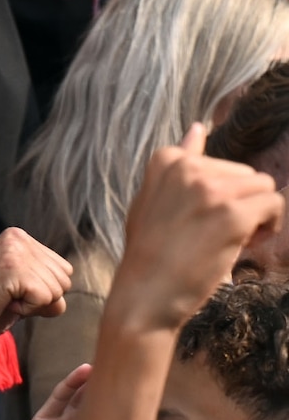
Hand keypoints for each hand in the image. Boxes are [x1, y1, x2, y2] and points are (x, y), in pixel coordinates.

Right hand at [106, 124, 284, 333]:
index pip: (220, 164)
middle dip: (242, 203)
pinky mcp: (232, 213)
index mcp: (167, 160)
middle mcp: (189, 167)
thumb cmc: (150, 252)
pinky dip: (269, 227)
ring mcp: (210, 189)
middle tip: (217, 234)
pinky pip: (274, 205)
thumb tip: (199, 126)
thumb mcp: (153, 199)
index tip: (201, 219)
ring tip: (233, 239)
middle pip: (246, 174)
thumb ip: (179, 164)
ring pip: (264, 187)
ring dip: (258, 215)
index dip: (220, 195)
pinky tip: (245, 244)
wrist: (145, 293)